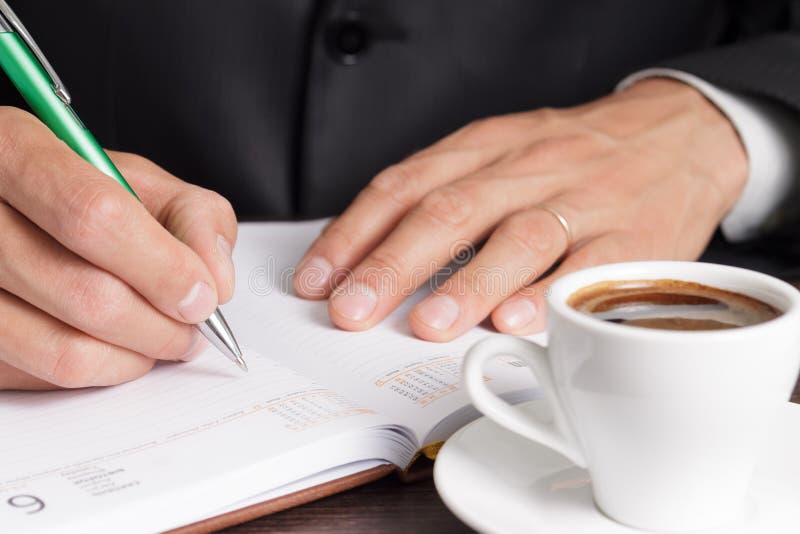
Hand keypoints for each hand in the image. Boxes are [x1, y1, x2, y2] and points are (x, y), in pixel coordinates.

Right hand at [0, 107, 236, 389]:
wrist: (13, 210)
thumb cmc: (79, 192)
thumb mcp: (139, 179)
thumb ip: (193, 216)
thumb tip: (214, 282)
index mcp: (14, 152)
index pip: (94, 216)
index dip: (162, 267)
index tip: (202, 296)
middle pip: (85, 294)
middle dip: (161, 326)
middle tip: (192, 327)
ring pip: (63, 350)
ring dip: (135, 358)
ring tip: (161, 340)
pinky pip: (45, 376)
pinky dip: (99, 372)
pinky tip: (116, 347)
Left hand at [294, 78, 747, 340]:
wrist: (678, 133)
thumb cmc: (574, 155)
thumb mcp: (504, 150)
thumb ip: (446, 191)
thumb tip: (372, 257)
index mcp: (488, 145)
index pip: (405, 185)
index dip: (355, 234)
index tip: (318, 280)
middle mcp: (530, 167)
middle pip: (452, 210)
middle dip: (393, 264)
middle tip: (352, 310)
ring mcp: (584, 200)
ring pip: (520, 235)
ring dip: (468, 282)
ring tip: (426, 323)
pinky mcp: (635, 236)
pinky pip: (591, 265)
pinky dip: (549, 295)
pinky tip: (516, 322)